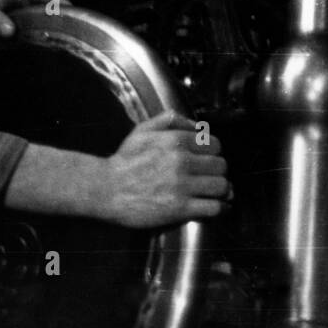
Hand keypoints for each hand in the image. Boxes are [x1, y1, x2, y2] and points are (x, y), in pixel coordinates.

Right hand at [99, 112, 228, 228]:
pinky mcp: (180, 208)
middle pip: (221, 165)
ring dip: (222, 190)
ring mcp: (182, 185)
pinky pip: (214, 207)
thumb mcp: (142, 130)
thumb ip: (170, 120)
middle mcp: (181, 161)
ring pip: (221, 186)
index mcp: (175, 140)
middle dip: (218, 172)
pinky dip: (220, 208)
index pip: (215, 144)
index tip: (209, 160)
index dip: (214, 153)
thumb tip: (196, 124)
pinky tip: (217, 208)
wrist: (105, 189)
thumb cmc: (123, 161)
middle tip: (212, 177)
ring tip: (216, 193)